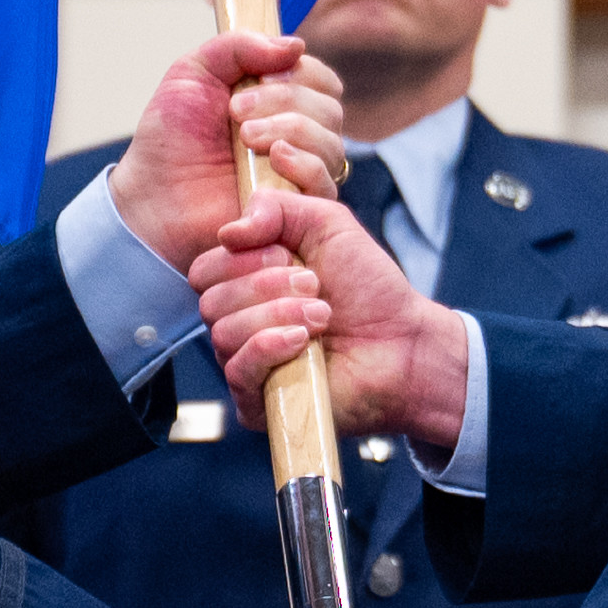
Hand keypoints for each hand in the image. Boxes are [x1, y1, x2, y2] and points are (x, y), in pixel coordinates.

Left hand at [106, 32, 344, 271]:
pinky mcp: (297, 210)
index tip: (259, 77)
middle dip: (285, 101)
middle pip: (329, 109)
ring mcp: (300, 176)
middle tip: (236, 112)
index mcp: (281, 103)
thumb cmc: (171, 138)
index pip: (322, 80)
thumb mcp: (195, 73)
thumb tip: (296, 45)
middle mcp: (299, 138)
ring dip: (290, 130)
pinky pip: (325, 182)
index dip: (299, 72)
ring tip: (245, 138)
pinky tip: (272, 160)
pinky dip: (303, 164)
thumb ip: (239, 46)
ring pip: (331, 144)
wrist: (152, 195)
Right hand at [191, 190, 472, 444]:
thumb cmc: (369, 289)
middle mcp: (240, 323)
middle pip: (211, 300)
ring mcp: (247, 363)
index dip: (242, 258)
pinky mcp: (257, 401)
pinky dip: (270, 346)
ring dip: (279, 315)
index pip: (205, 270)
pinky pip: (237, 369)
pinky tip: (304, 342)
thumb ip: (277, 206)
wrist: (403, 343)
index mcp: (246, 284)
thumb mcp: (326, 224)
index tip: (289, 256)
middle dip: (267, 285)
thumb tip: (229, 230)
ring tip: (322, 316)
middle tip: (314, 286)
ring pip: (224, 332)